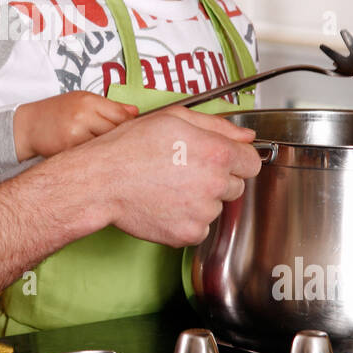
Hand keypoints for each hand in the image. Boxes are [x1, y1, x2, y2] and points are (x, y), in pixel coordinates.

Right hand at [13, 91, 137, 161]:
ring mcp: (76, 133)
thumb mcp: (80, 100)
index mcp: (88, 100)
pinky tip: (94, 158)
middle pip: (116, 131)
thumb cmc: (54, 112)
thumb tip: (135, 111)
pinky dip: (95, 157)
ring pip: (106, 145)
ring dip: (109, 150)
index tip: (134, 131)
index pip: (122, 114)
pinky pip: (91, 155)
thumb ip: (109, 106)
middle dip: (122, 139)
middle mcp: (83, 115)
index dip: (130, 125)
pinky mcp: (69, 149)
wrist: (26, 126)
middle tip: (123, 146)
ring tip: (108, 153)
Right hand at [57, 106, 260, 247]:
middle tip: (184, 171)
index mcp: (216, 153)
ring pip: (216, 208)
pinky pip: (200, 228)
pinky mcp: (188, 234)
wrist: (101, 180)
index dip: (235, 159)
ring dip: (200, 200)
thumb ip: (217, 126)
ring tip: (168, 186)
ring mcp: (202, 212)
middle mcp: (214, 184)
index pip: (251, 162)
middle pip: (236, 186)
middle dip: (217, 179)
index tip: (218, 160)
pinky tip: (165, 204)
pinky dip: (186, 220)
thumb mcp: (174, 118)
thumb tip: (246, 136)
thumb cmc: (130, 146)